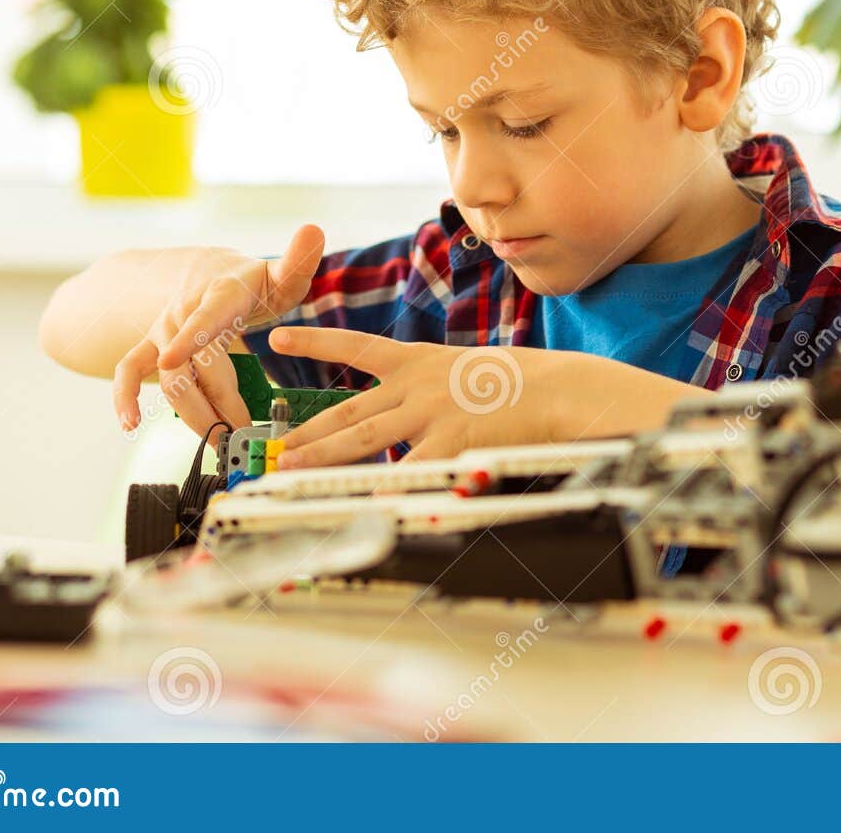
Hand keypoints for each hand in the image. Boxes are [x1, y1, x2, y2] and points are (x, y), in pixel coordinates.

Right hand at [113, 224, 325, 436]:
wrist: (207, 273)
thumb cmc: (251, 282)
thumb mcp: (279, 273)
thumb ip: (298, 261)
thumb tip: (315, 228)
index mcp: (220, 295)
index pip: (205, 317)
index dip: (189, 336)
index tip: (172, 358)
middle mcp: (185, 314)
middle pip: (193, 365)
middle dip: (218, 402)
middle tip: (246, 432)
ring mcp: (164, 332)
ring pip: (168, 379)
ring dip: (192, 414)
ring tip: (218, 442)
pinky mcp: (152, 348)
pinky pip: (129, 370)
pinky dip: (124, 397)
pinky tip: (130, 424)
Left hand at [266, 328, 699, 466]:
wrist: (562, 390)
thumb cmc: (530, 384)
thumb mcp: (474, 372)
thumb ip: (439, 391)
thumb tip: (416, 414)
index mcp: (422, 360)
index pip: (357, 348)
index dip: (315, 343)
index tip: (279, 339)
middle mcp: (416, 384)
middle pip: (348, 408)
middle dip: (309, 428)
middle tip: (277, 445)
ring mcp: (428, 413)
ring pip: (360, 436)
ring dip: (321, 454)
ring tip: (289, 468)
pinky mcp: (445, 443)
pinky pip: (403, 471)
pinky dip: (379, 489)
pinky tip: (354, 502)